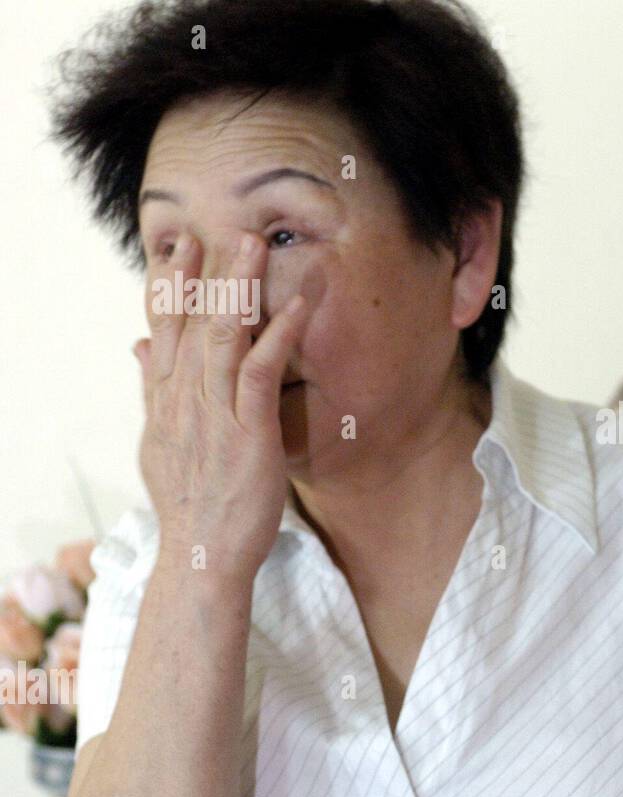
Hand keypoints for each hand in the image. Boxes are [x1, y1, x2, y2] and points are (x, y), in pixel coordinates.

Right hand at [135, 230, 311, 584]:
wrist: (202, 555)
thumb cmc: (191, 503)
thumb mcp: (160, 442)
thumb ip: (153, 391)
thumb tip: (138, 347)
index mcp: (164, 401)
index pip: (160, 331)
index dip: (167, 287)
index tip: (174, 248)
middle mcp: (182, 399)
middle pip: (187, 323)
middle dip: (199, 272)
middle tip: (211, 228)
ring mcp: (213, 413)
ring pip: (221, 336)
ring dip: (239, 286)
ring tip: (255, 244)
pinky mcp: (247, 430)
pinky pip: (262, 372)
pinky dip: (279, 334)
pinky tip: (296, 305)